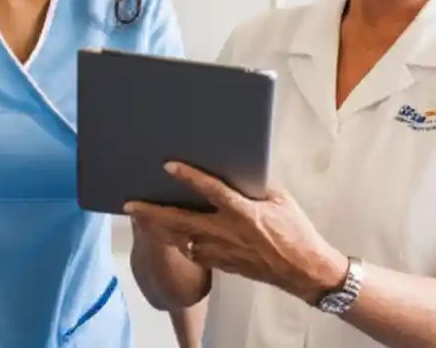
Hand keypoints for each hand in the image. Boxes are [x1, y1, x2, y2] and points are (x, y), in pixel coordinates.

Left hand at [125, 163, 346, 303]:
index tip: (168, 166)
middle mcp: (227, 233)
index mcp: (243, 212)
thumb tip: (238, 172)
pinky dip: (178, 244)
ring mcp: (222, 252)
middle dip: (152, 213)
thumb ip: (255, 186)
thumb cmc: (296, 232)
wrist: (304, 270)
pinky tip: (169, 236)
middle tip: (130, 205)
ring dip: (158, 230)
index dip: (188, 176)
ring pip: (180, 240)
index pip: (210, 190)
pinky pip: (193, 253)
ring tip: (140, 219)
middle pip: (180, 221)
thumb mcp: (280, 200)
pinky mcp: (223, 265)